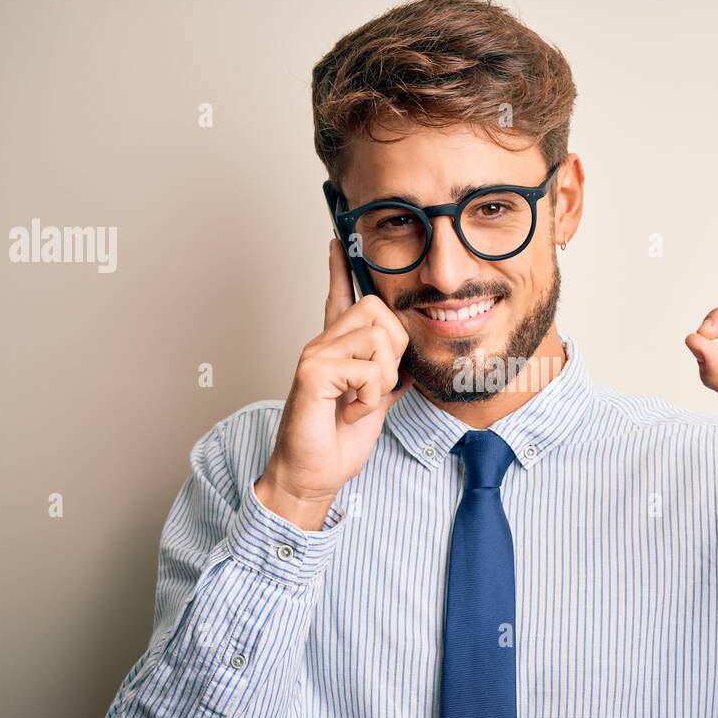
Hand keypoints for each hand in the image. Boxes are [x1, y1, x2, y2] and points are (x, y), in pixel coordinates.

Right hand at [255, 238, 412, 528]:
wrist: (314, 475)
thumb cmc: (336, 443)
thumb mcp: (374, 404)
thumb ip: (386, 379)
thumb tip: (405, 369)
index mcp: (336, 349)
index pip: (339, 299)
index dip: (340, 271)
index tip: (336, 242)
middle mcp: (322, 344)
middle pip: (377, 310)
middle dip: (394, 349)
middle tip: (376, 385)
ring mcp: (315, 354)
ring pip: (377, 340)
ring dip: (382, 380)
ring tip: (360, 402)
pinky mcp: (313, 371)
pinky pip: (366, 370)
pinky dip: (368, 398)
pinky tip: (349, 411)